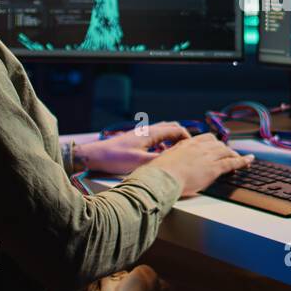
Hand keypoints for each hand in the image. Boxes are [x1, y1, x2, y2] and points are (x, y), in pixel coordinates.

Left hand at [75, 123, 191, 175]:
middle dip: (182, 137)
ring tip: (176, 154)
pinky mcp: (137, 139)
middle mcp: (148, 130)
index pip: (177, 130)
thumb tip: (176, 163)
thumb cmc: (115, 158)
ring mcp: (142, 133)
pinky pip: (156, 137)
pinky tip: (160, 156)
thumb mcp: (140, 162)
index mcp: (152, 133)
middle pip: (172, 127)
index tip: (194, 150)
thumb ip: (159, 161)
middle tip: (187, 151)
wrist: (96, 155)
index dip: (188, 139)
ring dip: (172, 140)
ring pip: (164, 132)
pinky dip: (163, 143)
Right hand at [147, 133, 252, 197]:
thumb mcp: (164, 160)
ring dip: (235, 155)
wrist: (161, 178)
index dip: (214, 143)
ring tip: (242, 160)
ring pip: (226, 152)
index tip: (217, 146)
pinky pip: (232, 162)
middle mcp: (199, 147)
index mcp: (187, 144)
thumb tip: (169, 164)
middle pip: (218, 144)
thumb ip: (172, 159)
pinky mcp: (213, 168)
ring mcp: (207, 156)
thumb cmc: (158, 173)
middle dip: (226, 150)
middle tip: (230, 155)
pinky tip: (249, 161)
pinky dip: (243, 161)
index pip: (206, 138)